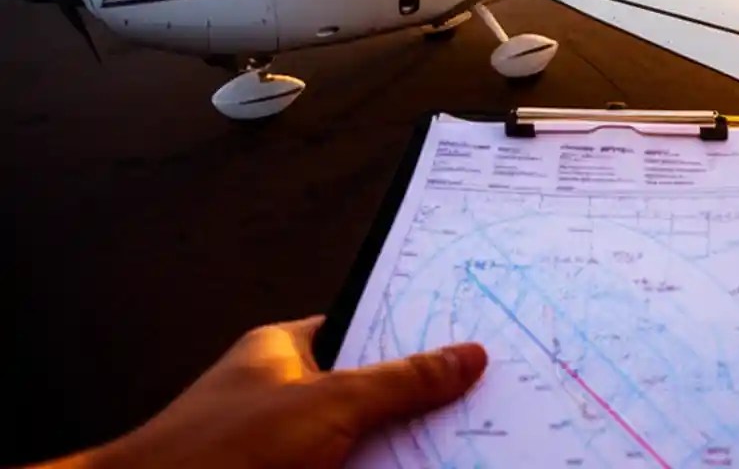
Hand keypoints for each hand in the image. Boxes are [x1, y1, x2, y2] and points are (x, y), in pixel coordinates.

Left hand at [40, 316, 486, 468]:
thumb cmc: (219, 447)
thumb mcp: (330, 403)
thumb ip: (401, 381)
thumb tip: (464, 357)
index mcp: (284, 349)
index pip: (362, 328)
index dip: (411, 333)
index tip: (464, 342)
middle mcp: (282, 392)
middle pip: (368, 389)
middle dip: (415, 400)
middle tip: (474, 399)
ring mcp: (283, 442)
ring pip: (360, 438)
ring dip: (398, 444)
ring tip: (460, 443)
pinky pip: (347, 466)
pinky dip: (373, 467)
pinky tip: (416, 466)